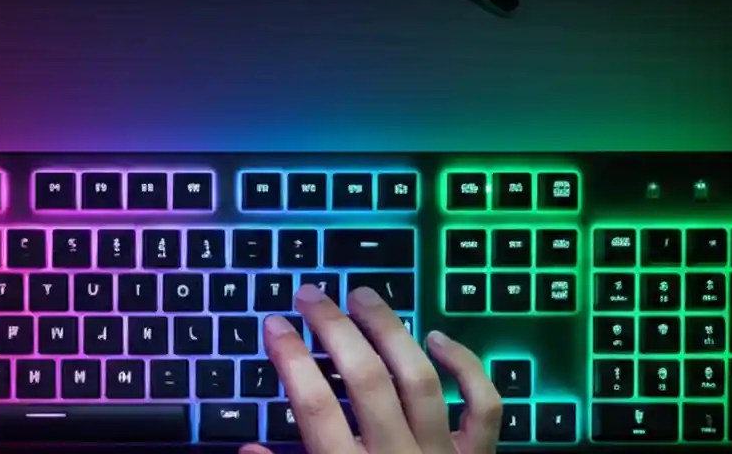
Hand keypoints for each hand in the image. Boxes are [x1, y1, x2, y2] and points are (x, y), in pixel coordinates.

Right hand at [244, 284, 501, 453]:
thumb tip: (248, 450)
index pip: (313, 406)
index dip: (290, 358)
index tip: (273, 324)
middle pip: (366, 380)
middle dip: (334, 328)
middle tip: (311, 293)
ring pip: (420, 378)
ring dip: (390, 329)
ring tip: (363, 296)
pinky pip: (484, 404)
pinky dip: (466, 365)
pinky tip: (438, 336)